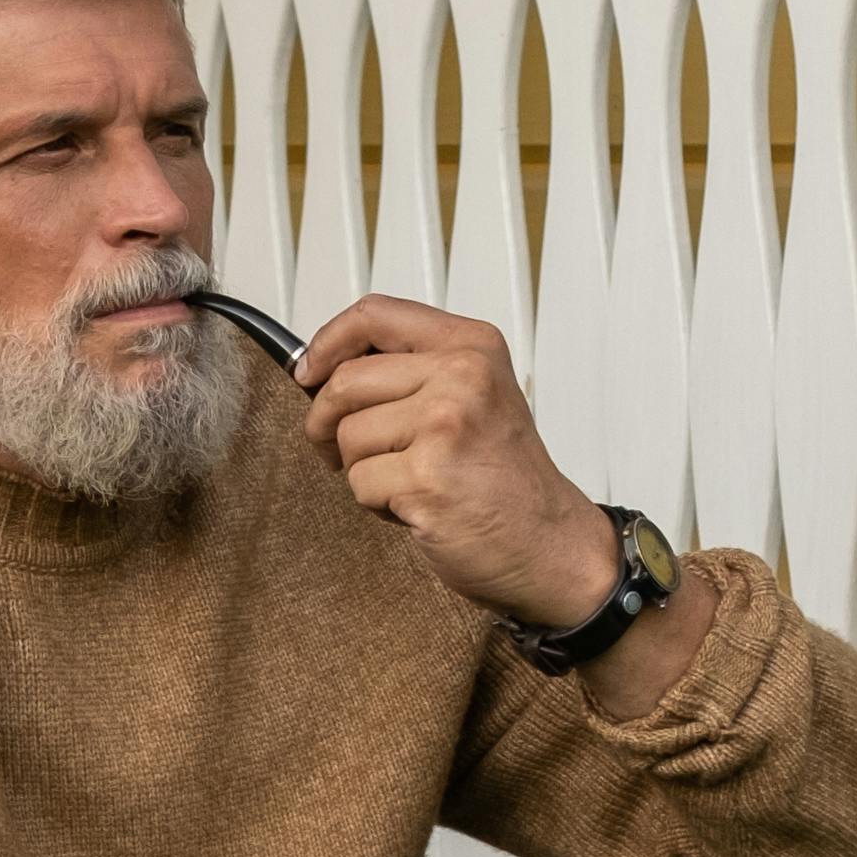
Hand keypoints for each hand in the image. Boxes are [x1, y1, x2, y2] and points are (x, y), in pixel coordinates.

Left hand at [291, 296, 626, 632]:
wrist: (547, 542)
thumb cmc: (504, 476)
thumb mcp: (473, 395)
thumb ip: (411, 369)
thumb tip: (321, 367)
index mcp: (472, 345)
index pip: (374, 314)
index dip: (327, 342)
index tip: (308, 370)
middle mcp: (462, 375)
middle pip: (345, 380)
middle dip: (328, 422)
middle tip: (342, 449)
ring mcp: (446, 425)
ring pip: (347, 435)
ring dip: (360, 468)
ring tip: (406, 479)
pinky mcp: (427, 477)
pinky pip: (359, 483)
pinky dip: (376, 503)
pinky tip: (415, 505)